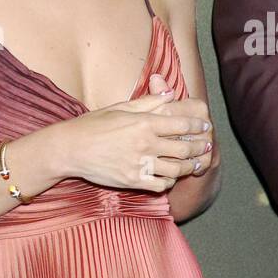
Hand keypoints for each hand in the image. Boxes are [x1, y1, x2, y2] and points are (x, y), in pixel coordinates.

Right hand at [62, 78, 213, 191]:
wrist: (70, 149)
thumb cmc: (94, 125)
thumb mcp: (121, 107)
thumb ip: (148, 102)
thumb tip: (170, 93)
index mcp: (144, 122)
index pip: (182, 124)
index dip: (198, 125)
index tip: (205, 126)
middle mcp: (145, 144)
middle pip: (184, 148)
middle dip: (200, 147)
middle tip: (207, 146)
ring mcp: (139, 164)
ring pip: (176, 169)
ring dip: (188, 166)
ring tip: (194, 163)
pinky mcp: (133, 181)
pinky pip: (161, 185)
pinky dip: (169, 181)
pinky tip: (170, 176)